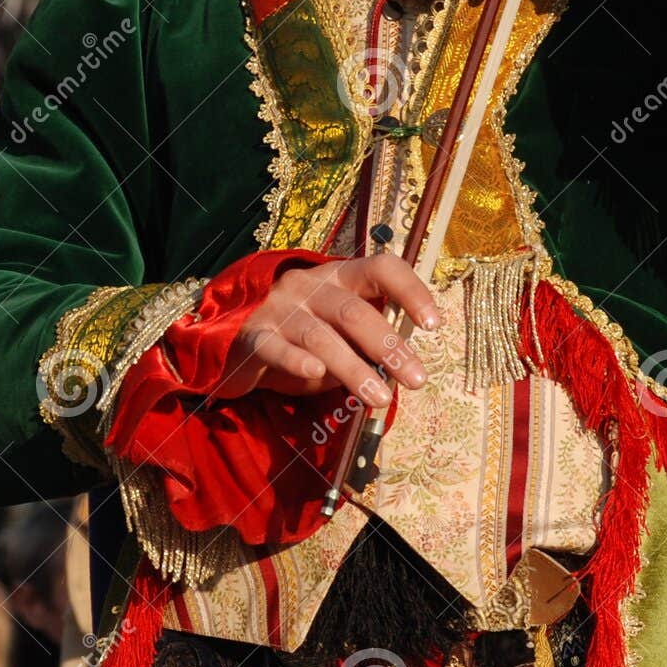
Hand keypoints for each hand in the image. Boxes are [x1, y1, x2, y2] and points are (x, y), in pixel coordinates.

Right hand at [224, 254, 439, 407]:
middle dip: (389, 346)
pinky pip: (277, 348)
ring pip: (321, 337)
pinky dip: (297, 362)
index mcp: (340, 276)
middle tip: (416, 378)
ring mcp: (280, 309)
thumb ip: (365, 339)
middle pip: (354, 311)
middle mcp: (310, 286)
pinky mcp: (253, 337)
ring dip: (353, 369)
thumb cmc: (301, 335)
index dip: (411, 290)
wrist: (232, 337)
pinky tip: (317, 375)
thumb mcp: (337, 330)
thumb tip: (404, 365)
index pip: (381, 268)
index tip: (434, 324)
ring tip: (379, 398)